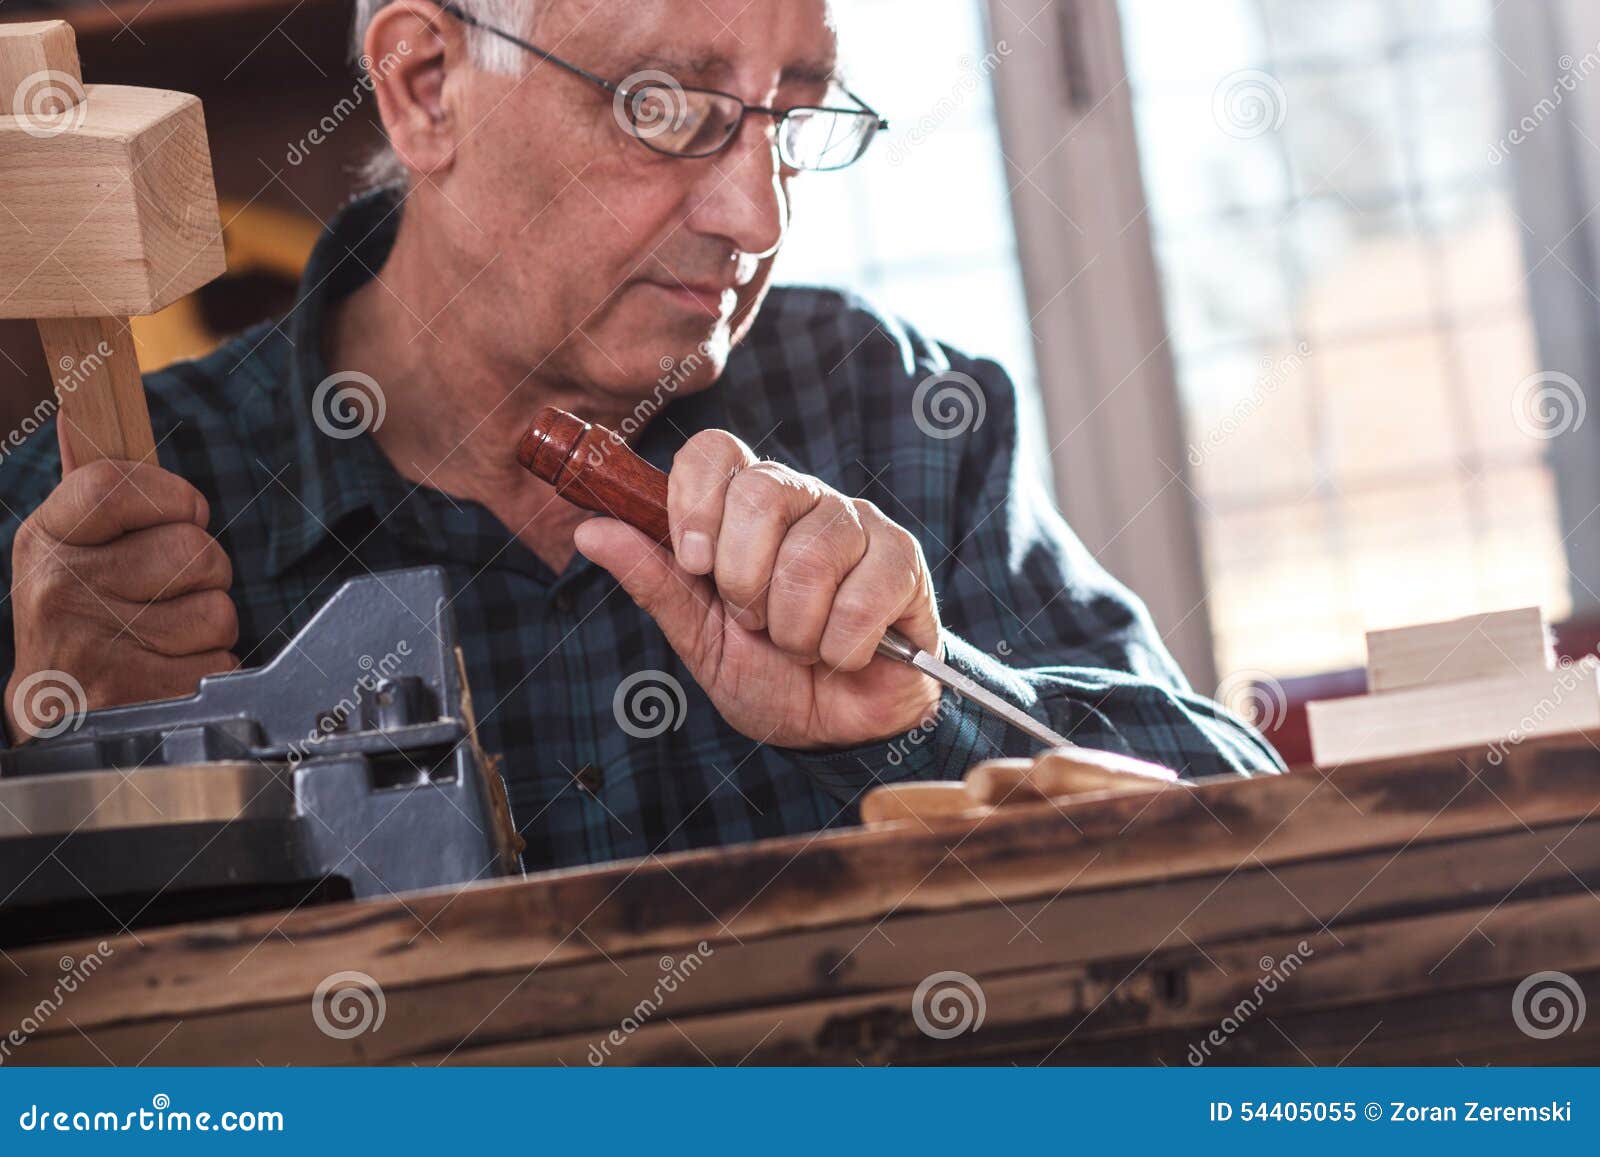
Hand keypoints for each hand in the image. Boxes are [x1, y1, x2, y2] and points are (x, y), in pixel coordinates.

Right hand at [5, 447, 238, 741]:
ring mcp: (93, 646)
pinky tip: (169, 672)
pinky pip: (220, 662)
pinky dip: (210, 669)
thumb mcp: (68, 549)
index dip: (173, 496)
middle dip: (206, 572)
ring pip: (217, 610)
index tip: (183, 514)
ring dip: (209, 627)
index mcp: (46, 541)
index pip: (118, 484)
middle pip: (194, 550)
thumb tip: (81, 409)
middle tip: (173, 592)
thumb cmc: (79, 616)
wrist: (54, 714)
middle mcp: (60, 590)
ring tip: (167, 637)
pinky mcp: (132, 694)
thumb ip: (90, 489)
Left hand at [573, 429, 941, 749]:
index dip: (696, 501)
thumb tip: (591, 530)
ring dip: (794, 627)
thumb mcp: (698, 636)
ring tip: (801, 643)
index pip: (715, 451)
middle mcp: (802, 500)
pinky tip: (845, 653)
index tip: (693, 563)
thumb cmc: (770, 675)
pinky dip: (841, 647)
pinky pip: (860, 598)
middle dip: (744, 581)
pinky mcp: (903, 560)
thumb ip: (654, 580)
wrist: (836, 729)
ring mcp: (858, 524)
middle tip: (755, 621)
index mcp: (745, 506)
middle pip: (762, 494)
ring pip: (810, 557)